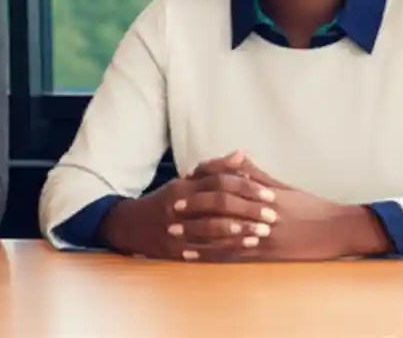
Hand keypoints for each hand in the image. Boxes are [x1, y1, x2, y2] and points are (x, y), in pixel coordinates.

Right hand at [98, 170, 277, 260]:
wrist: (131, 225)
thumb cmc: (166, 201)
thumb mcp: (185, 181)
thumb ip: (214, 169)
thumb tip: (241, 153)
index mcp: (184, 185)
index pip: (219, 181)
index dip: (245, 187)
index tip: (269, 194)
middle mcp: (180, 205)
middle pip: (218, 203)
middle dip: (247, 210)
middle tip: (271, 216)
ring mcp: (176, 228)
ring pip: (212, 228)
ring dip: (240, 230)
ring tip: (262, 232)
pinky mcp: (175, 249)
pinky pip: (205, 249)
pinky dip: (227, 248)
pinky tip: (245, 247)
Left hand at [193, 150, 393, 259]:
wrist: (336, 228)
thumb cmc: (310, 206)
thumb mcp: (283, 187)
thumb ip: (257, 175)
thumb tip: (236, 158)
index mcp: (262, 192)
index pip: (227, 184)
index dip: (203, 185)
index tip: (183, 185)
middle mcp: (259, 210)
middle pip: (219, 207)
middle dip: (193, 208)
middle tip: (171, 210)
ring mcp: (262, 232)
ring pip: (222, 232)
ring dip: (195, 233)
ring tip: (174, 235)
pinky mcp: (267, 253)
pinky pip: (233, 254)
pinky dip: (210, 256)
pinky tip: (194, 257)